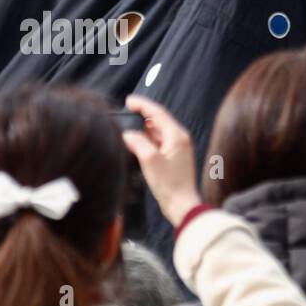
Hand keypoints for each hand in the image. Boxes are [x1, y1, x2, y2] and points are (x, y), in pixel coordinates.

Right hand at [121, 94, 202, 226]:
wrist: (182, 205)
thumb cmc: (170, 185)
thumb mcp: (149, 160)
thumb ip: (138, 142)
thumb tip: (128, 134)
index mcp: (177, 136)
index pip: (158, 112)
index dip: (142, 104)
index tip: (128, 100)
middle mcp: (180, 139)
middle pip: (157, 121)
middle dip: (141, 117)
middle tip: (124, 115)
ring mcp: (177, 149)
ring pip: (156, 133)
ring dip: (142, 131)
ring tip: (127, 132)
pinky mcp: (173, 158)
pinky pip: (157, 143)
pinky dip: (146, 142)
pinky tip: (135, 145)